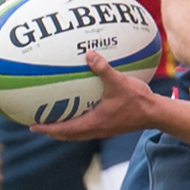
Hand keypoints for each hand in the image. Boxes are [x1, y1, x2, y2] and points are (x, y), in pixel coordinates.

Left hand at [28, 53, 154, 140]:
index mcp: (93, 123)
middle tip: (38, 124)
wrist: (156, 114)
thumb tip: (88, 53)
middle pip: (67, 135)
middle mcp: (96, 130)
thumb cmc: (138, 100)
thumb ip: (102, 68)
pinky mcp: (110, 126)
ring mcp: (103, 129)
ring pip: (77, 133)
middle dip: (51, 131)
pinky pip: (87, 127)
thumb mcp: (119, 82)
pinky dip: (77, 123)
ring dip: (64, 128)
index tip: (32, 126)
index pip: (64, 130)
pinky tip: (80, 110)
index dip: (47, 128)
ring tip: (53, 120)